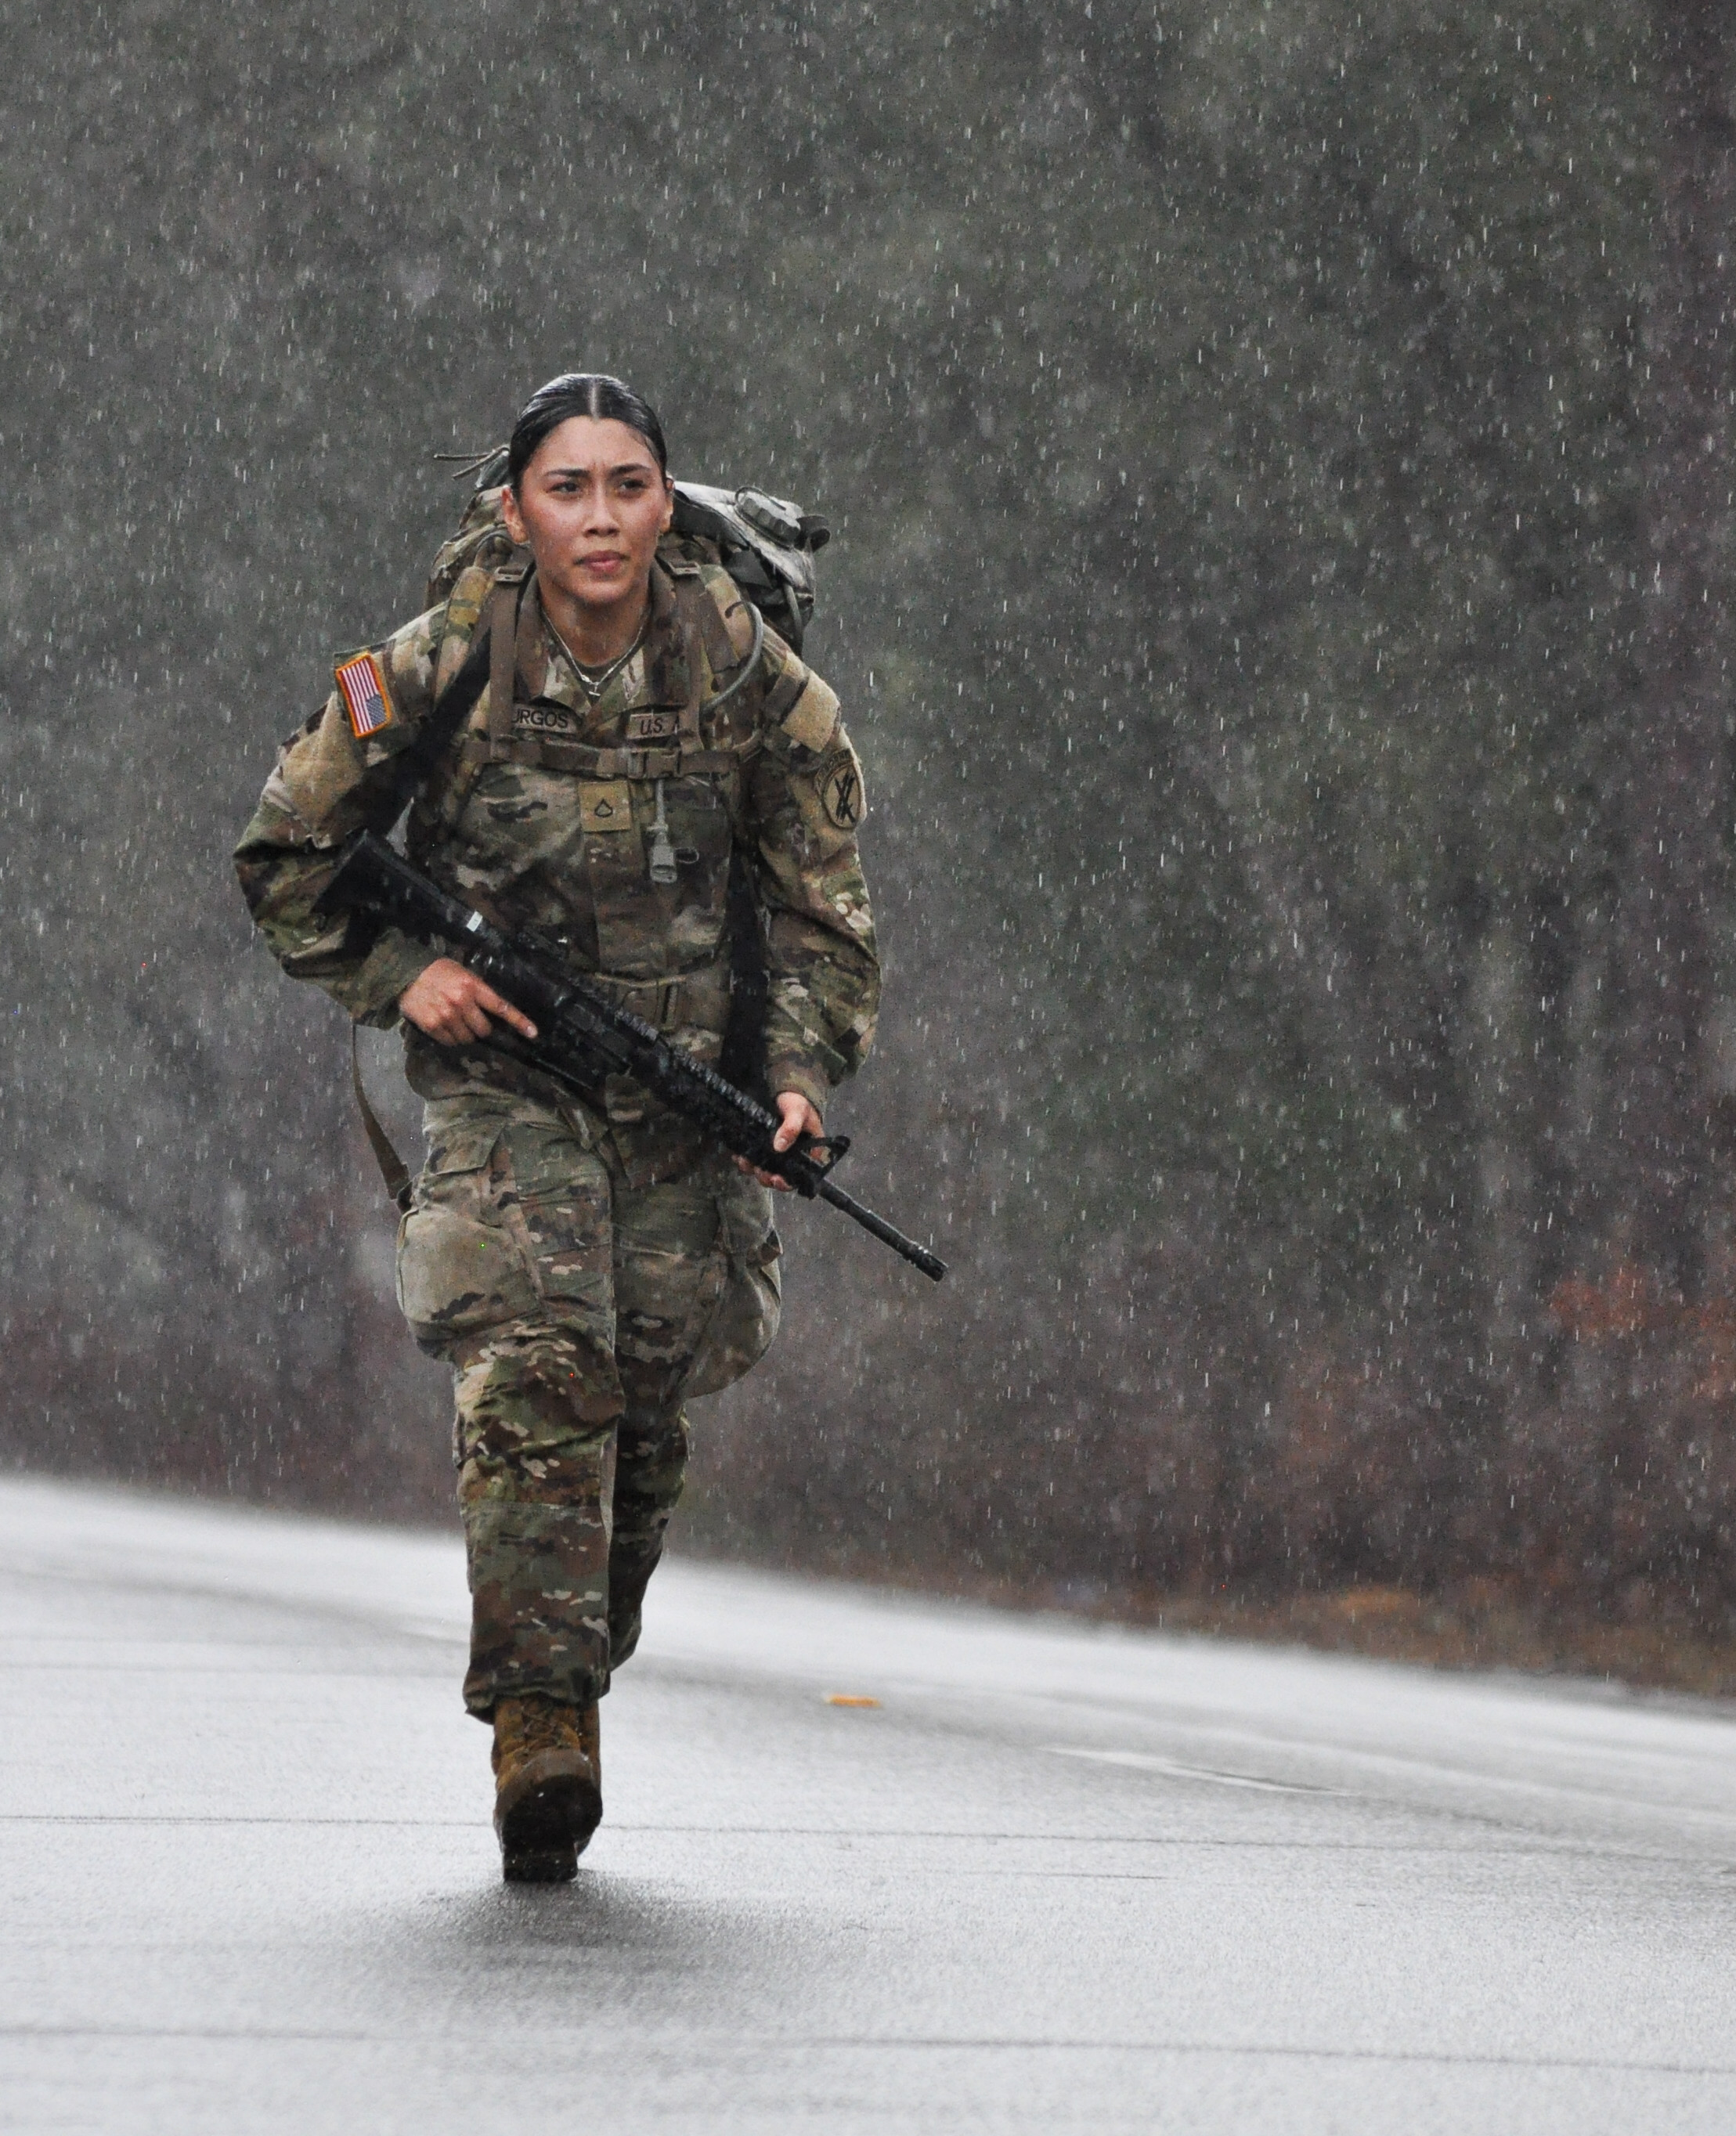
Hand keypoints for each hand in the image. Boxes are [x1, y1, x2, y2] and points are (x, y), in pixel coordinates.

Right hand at [398, 957, 538, 1046]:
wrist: (404, 973)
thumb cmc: (437, 971)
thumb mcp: (462, 972)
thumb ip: (478, 990)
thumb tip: (493, 1009)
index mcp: (472, 986)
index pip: (500, 1006)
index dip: (518, 1021)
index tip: (533, 1033)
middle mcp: (462, 1002)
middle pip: (484, 1029)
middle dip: (481, 1028)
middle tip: (471, 1020)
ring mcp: (447, 1015)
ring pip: (467, 1038)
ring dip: (465, 1034)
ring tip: (454, 1022)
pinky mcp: (432, 1025)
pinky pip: (450, 1042)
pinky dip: (450, 1038)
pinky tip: (443, 1025)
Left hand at [735, 1091, 823, 1190]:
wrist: (785, 1091)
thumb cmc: (799, 1102)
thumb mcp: (798, 1111)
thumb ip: (792, 1128)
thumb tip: (779, 1147)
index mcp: (807, 1153)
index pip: (799, 1175)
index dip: (787, 1182)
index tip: (776, 1178)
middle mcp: (792, 1157)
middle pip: (780, 1177)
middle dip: (767, 1177)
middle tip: (758, 1170)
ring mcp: (777, 1153)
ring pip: (765, 1170)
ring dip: (754, 1169)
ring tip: (745, 1161)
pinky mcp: (763, 1146)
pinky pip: (754, 1159)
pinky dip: (746, 1160)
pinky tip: (739, 1156)